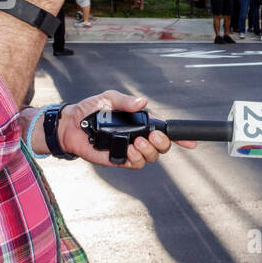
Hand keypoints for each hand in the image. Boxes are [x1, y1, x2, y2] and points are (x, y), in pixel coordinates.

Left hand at [55, 90, 196, 167]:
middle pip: (162, 146)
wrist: (70, 125)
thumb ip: (126, 101)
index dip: (180, 137)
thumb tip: (143, 102)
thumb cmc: (89, 110)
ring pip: (152, 157)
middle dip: (162, 143)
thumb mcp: (108, 98)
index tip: (190, 142)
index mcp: (140, 122)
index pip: (165, 130)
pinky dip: (136, 158)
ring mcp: (130, 150)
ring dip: (148, 151)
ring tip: (136, 143)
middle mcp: (139, 137)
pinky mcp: (120, 160)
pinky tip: (128, 150)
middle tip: (151, 136)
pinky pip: (136, 164)